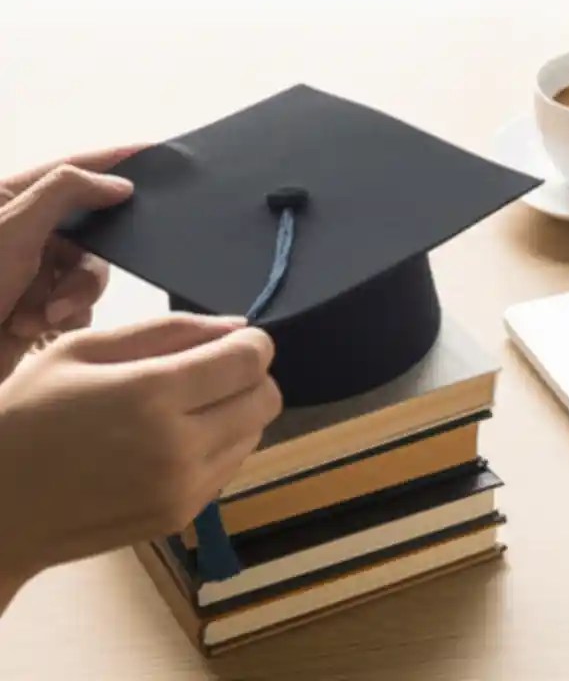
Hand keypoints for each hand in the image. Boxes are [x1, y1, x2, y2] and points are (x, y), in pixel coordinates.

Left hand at [0, 146, 146, 379]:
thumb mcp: (13, 228)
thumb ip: (66, 193)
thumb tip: (118, 183)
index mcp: (11, 201)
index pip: (73, 171)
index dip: (113, 161)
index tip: (154, 152)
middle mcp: (26, 233)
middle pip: (93, 236)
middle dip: (81, 272)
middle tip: (65, 291)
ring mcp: (34, 271)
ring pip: (88, 275)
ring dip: (67, 301)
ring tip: (36, 319)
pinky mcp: (40, 306)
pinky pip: (81, 307)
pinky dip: (63, 320)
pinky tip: (31, 328)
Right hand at [0, 314, 281, 604]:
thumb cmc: (28, 414)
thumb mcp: (81, 350)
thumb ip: (168, 331)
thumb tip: (237, 326)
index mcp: (152, 394)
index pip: (250, 360)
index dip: (251, 343)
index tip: (232, 341)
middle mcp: (179, 446)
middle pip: (267, 398)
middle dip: (249, 378)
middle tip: (208, 374)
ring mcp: (183, 487)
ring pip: (255, 434)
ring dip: (236, 414)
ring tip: (182, 410)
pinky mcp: (182, 515)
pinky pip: (230, 467)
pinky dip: (217, 448)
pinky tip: (171, 443)